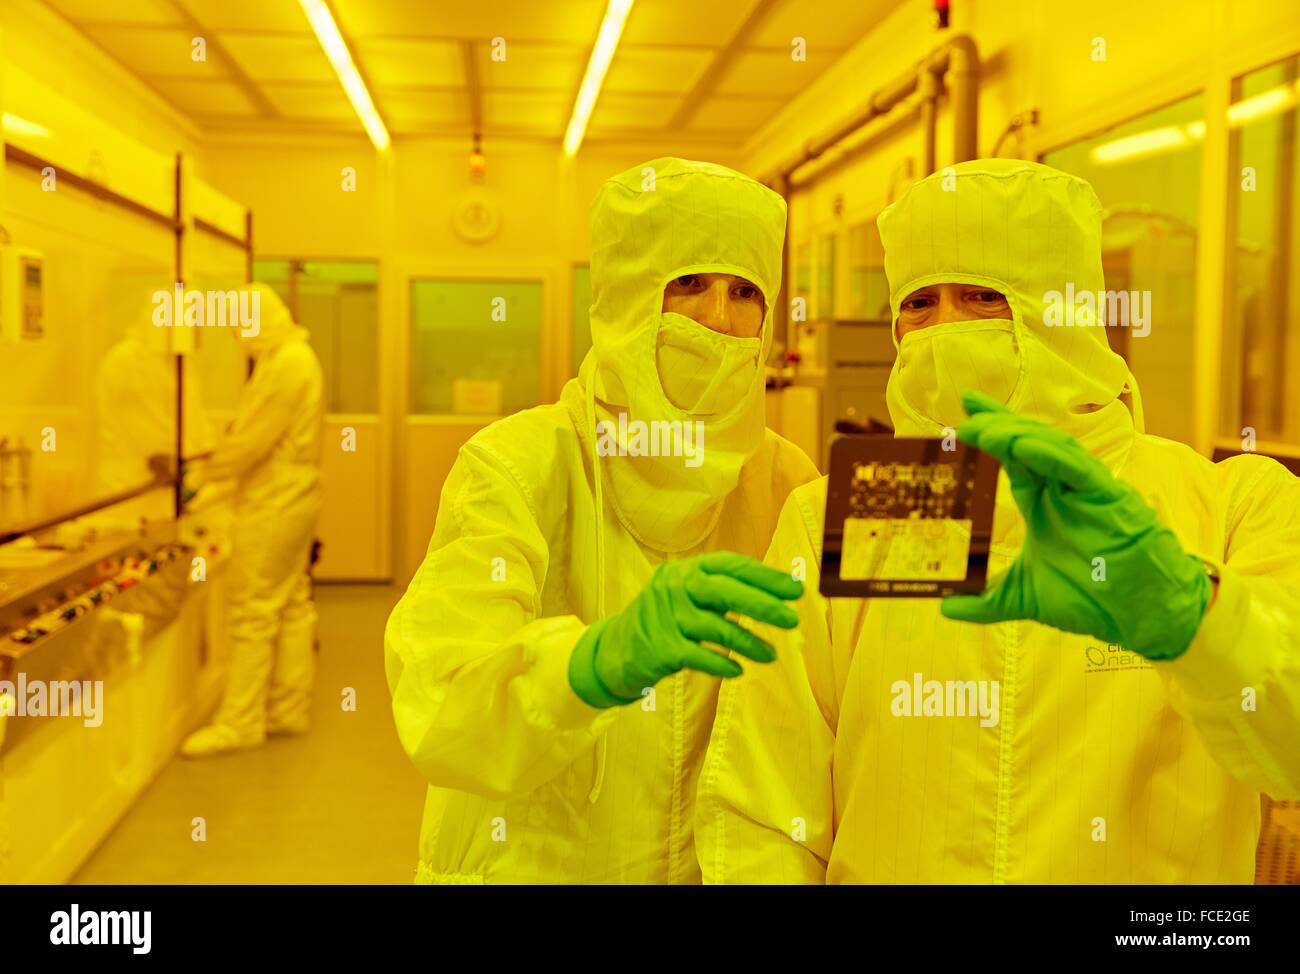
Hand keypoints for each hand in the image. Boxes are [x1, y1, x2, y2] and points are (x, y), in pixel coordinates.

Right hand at [569, 551, 802, 707]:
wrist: (615, 649)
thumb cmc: (666, 621)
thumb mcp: (689, 596)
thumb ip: (724, 592)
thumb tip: (777, 596)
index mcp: (687, 569)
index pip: (732, 566)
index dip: (765, 577)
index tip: (794, 590)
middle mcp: (675, 587)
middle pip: (726, 591)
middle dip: (763, 605)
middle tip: (792, 619)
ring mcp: (666, 616)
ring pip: (717, 627)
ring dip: (749, 643)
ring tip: (771, 655)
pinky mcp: (661, 648)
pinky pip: (701, 656)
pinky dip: (723, 664)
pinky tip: (739, 671)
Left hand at [940, 391, 1210, 659]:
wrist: (1142, 616)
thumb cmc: (1092, 598)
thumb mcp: (1024, 597)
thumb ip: (986, 601)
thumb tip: (945, 609)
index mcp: (1044, 502)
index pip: (1013, 458)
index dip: (991, 432)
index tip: (962, 415)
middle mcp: (1064, 490)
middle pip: (1029, 443)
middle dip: (999, 423)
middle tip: (967, 413)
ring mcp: (1088, 491)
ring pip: (1051, 449)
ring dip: (1018, 435)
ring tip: (985, 429)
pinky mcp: (1111, 499)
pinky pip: (1079, 469)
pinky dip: (1052, 455)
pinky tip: (1024, 446)